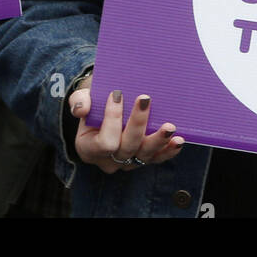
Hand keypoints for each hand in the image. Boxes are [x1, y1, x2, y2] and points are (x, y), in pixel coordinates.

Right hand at [68, 78, 183, 172]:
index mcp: (89, 148)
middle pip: (127, 147)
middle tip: (145, 99)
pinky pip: (157, 159)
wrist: (104, 108)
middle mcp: (109, 160)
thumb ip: (79, 101)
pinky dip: (169, 150)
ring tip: (170, 127)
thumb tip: (81, 109)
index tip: (116, 94)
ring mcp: (128, 163)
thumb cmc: (93, 102)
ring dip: (159, 140)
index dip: (112, 119)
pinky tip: (178, 140)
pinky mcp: (143, 160)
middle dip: (137, 123)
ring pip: (145, 156)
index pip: (105, 142)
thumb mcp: (81, 97)